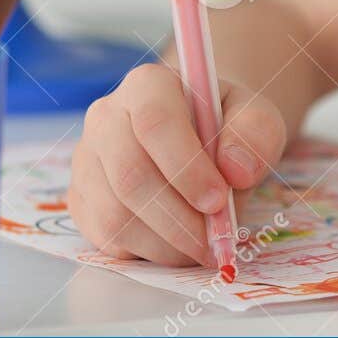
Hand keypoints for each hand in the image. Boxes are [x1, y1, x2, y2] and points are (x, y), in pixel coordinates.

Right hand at [68, 63, 286, 266]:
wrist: (199, 139)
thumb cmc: (225, 127)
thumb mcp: (256, 118)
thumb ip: (255, 134)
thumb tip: (234, 171)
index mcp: (148, 85)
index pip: (155, 123)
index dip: (186, 168)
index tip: (218, 200)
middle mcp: (106, 117)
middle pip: (130, 177)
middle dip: (178, 219)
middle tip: (215, 239)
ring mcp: (88, 160)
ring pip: (115, 215)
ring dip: (166, 243)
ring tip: (202, 245)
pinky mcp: (82, 199)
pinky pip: (106, 238)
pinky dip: (147, 252)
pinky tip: (177, 243)